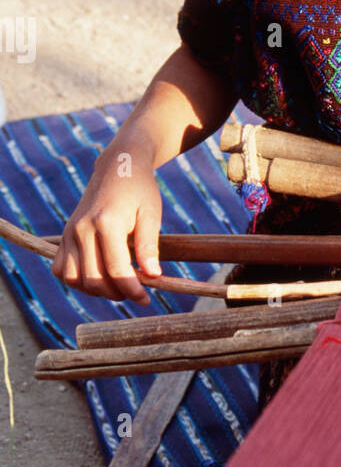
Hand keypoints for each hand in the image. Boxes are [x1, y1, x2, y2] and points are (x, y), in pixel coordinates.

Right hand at [51, 150, 162, 302]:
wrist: (116, 168)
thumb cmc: (139, 190)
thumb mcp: (151, 214)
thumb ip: (149, 246)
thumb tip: (153, 276)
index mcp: (106, 222)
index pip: (117, 270)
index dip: (133, 290)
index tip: (146, 298)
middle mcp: (82, 229)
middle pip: (93, 279)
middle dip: (116, 294)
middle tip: (136, 291)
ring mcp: (70, 233)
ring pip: (74, 279)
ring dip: (95, 291)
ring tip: (118, 285)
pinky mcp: (64, 236)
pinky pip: (61, 270)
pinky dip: (76, 281)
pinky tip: (97, 277)